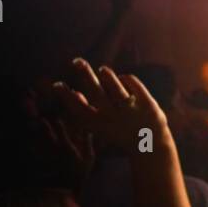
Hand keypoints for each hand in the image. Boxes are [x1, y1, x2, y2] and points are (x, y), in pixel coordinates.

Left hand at [35, 116, 95, 191]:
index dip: (59, 126)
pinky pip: (39, 155)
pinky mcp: (46, 164)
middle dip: (46, 128)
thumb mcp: (89, 158)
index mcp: (67, 148)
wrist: (68, 188)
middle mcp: (57, 151)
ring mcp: (50, 157)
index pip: (62, 133)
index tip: (56, 119)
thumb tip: (88, 133)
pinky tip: (31, 147)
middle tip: (42, 120)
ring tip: (33, 132)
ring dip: (38, 138)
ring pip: (42, 145)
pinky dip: (35, 150)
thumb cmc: (81, 173)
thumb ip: (87, 144)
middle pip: (50, 137)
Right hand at [53, 59, 167, 152]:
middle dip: (84, 75)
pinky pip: (134, 84)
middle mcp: (114, 117)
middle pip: (96, 92)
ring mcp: (132, 110)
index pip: (78, 109)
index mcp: (99, 125)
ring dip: (107, 75)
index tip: (57, 84)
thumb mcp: (100, 127)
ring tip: (102, 70)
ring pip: (115, 86)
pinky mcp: (147, 104)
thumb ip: (87, 111)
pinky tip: (122, 79)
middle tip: (77, 61)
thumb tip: (74, 92)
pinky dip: (126, 79)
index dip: (65, 96)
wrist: (150, 145)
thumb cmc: (120, 133)